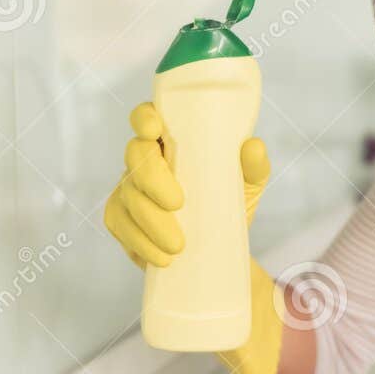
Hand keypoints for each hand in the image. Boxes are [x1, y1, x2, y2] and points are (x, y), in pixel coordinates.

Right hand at [104, 101, 269, 267]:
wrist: (220, 246)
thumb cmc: (229, 200)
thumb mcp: (248, 182)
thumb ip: (253, 164)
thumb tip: (253, 146)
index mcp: (172, 138)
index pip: (148, 116)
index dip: (144, 118)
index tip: (153, 130)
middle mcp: (145, 157)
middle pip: (135, 155)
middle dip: (153, 179)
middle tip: (178, 204)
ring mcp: (129, 187)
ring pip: (128, 194)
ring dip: (151, 221)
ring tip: (178, 245)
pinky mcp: (121, 217)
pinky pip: (121, 225)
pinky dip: (141, 243)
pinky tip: (161, 257)